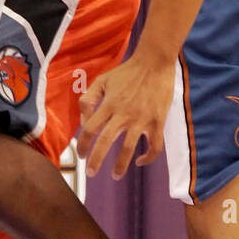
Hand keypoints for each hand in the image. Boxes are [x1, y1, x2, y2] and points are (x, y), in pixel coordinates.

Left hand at [77, 55, 175, 179]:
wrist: (154, 63)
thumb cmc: (126, 72)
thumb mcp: (102, 80)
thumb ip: (89, 98)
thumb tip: (85, 122)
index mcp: (109, 104)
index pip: (90, 129)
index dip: (83, 144)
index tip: (81, 155)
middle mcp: (123, 114)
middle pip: (106, 141)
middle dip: (96, 160)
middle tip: (91, 173)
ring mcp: (141, 119)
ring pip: (128, 148)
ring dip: (121, 165)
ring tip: (115, 175)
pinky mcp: (158, 122)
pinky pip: (154, 146)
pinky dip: (148, 157)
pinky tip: (139, 161)